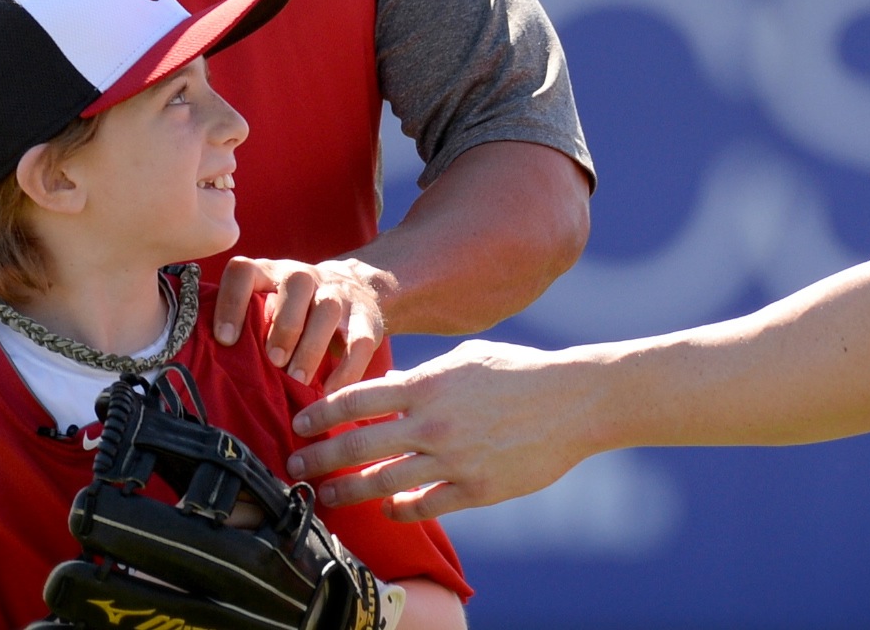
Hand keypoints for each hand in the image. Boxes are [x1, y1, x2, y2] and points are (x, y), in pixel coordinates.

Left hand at [216, 256, 386, 389]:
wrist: (355, 289)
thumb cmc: (291, 312)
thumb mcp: (266, 305)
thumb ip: (243, 323)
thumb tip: (199, 365)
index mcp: (270, 272)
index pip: (245, 271)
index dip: (232, 302)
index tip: (225, 340)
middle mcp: (305, 276)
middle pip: (297, 284)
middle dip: (283, 325)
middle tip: (273, 361)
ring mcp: (339, 293)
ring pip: (328, 308)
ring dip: (311, 346)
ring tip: (298, 380)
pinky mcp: (368, 317)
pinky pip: (361, 340)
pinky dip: (347, 369)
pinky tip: (331, 393)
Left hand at [285, 340, 591, 520]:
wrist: (574, 400)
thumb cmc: (521, 371)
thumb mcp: (466, 360)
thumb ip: (422, 377)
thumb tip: (386, 387)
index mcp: (429, 384)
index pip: (358, 399)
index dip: (322, 413)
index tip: (300, 423)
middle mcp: (434, 422)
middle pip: (358, 444)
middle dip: (319, 457)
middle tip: (295, 465)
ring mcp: (454, 459)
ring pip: (383, 482)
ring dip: (348, 490)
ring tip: (326, 494)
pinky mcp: (476, 489)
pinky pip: (424, 505)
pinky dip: (399, 509)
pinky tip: (387, 509)